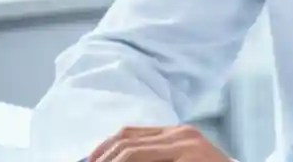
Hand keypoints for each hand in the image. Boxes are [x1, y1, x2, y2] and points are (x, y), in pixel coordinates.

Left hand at [88, 125, 231, 161]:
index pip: (128, 134)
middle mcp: (182, 134)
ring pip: (131, 152)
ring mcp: (187, 145)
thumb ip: (154, 157)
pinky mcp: (190, 156)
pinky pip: (145, 161)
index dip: (102, 149)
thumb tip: (117, 159)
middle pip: (126, 141)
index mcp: (177, 134)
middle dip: (101, 159)